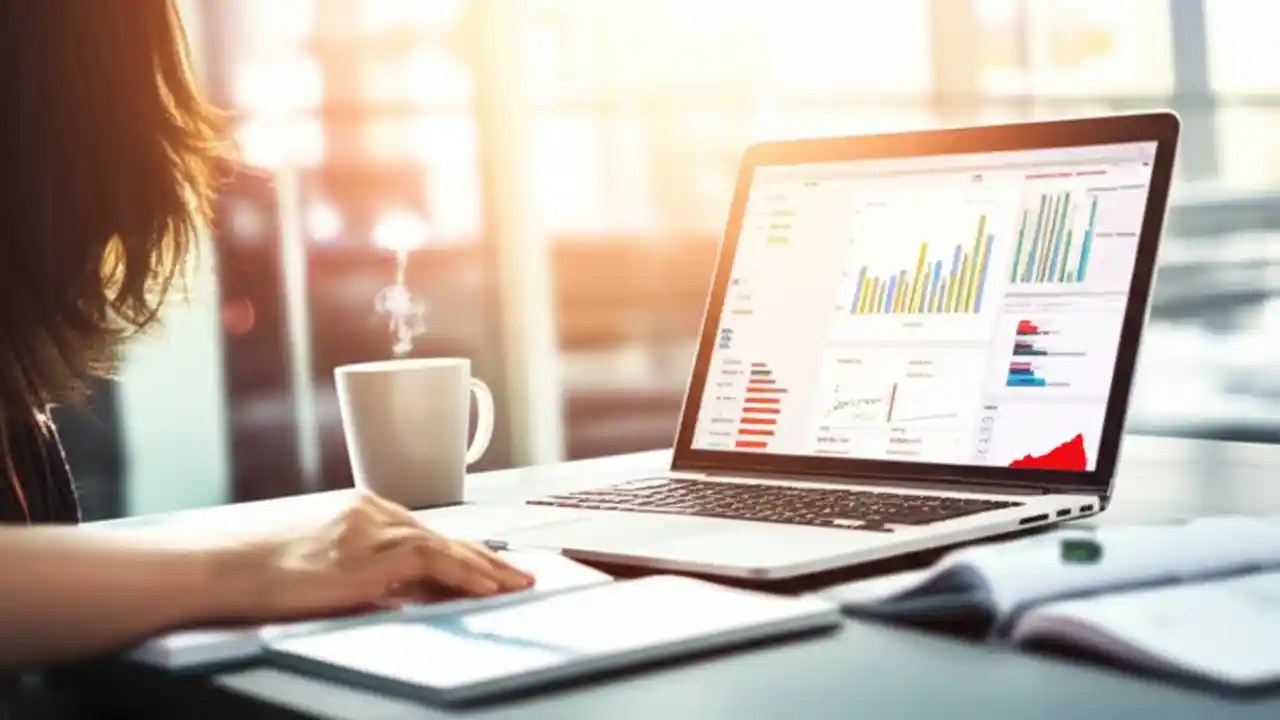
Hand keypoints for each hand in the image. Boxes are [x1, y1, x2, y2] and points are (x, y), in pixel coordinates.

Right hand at [212, 491, 533, 621]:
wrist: (220, 566)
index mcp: (357, 508)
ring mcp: (369, 529)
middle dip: (484, 556)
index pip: (422, 530)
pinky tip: (487, 587)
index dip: (460, 549)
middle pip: (441, 534)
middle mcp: (369, 511)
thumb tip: (396, 594)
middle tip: (518, 574)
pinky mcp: (367, 554)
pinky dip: (464, 574)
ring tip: (516, 584)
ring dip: (486, 568)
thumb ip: (359, 570)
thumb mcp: (317, 565)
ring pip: (444, 546)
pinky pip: (432, 561)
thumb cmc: (254, 570)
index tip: (488, 564)